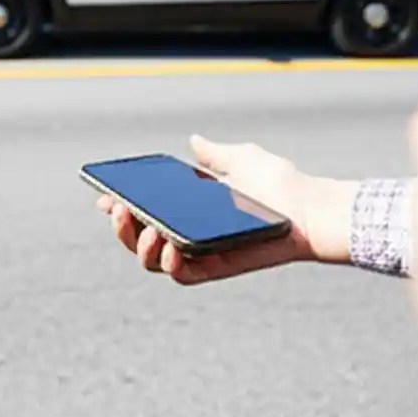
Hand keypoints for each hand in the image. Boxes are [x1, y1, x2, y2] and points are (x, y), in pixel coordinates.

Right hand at [96, 135, 358, 284]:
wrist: (311, 208)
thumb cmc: (281, 184)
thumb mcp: (241, 159)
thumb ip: (214, 155)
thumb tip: (194, 140)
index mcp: (191, 207)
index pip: (147, 210)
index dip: (121, 208)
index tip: (105, 197)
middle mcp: (190, 232)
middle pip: (140, 238)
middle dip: (121, 227)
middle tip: (119, 209)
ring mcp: (201, 252)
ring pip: (154, 260)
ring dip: (138, 247)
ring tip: (144, 229)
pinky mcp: (216, 268)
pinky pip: (183, 276)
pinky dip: (168, 264)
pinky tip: (166, 248)